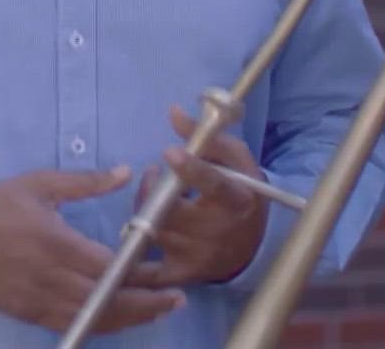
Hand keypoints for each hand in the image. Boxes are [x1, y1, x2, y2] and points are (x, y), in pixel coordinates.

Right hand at [0, 165, 186, 334]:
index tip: (164, 268)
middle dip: (146, 302)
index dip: (139, 272)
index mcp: (55, 242)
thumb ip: (85, 182)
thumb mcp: (38, 184)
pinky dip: (101, 326)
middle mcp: (51, 277)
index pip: (108, 265)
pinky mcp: (31, 315)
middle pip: (108, 298)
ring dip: (130, 319)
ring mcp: (40, 300)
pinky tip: (120, 320)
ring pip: (95, 318)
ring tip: (158, 312)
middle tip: (176, 299)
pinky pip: (74, 326)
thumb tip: (126, 173)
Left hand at [128, 105, 269, 287]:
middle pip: (172, 209)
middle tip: (154, 173)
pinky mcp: (182, 273)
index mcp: (236, 199)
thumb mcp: (234, 158)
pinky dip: (133, 258)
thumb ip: (206, 135)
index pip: (214, 184)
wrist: (251, 244)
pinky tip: (133, 236)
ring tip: (156, 196)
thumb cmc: (239, 191)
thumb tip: (173, 112)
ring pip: (154, 229)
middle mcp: (218, 230)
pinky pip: (148, 270)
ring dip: (145, 208)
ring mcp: (199, 256)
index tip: (170, 151)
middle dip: (153, 187)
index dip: (192, 169)